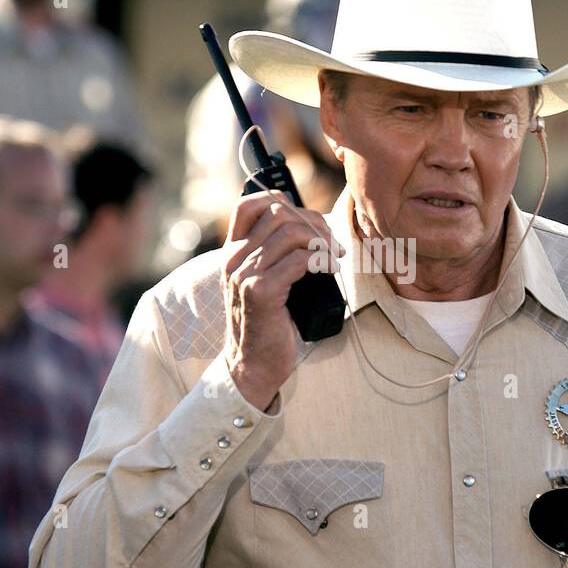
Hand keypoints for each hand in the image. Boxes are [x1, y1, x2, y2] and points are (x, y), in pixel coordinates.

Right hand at [220, 190, 340, 410]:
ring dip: (321, 241)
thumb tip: (311, 229)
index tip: (308, 223)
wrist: (252, 365)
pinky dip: (321, 260)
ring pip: (290, 233)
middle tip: (333, 245)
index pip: (248, 205)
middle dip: (314, 223)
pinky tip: (329, 270)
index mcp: (233, 253)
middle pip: (277, 213)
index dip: (282, 202)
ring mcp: (245, 275)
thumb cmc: (267, 325)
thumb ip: (275, 256)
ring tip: (334, 258)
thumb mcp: (265, 283)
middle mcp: (234, 259)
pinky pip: (298, 260)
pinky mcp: (260, 292)